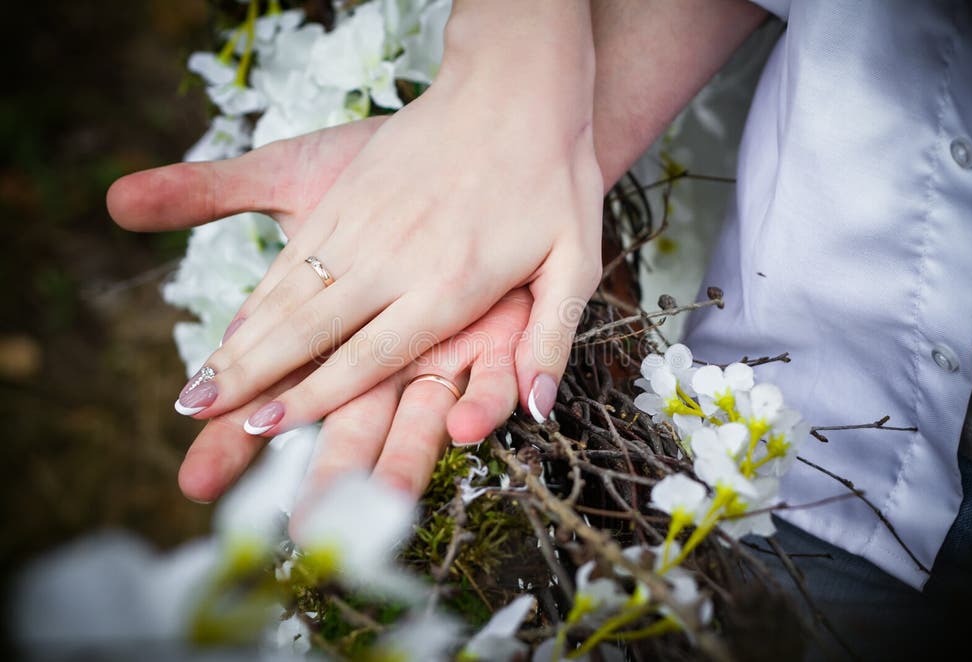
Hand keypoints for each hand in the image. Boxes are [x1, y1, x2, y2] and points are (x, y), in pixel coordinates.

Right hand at [116, 2, 602, 440]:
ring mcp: (364, 223)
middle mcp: (394, 259)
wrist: (516, 84)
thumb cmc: (553, 178)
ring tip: (195, 382)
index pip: (366, 355)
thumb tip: (539, 408)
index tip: (262, 426)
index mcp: (448, 285)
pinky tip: (236, 322)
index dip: (311, 397)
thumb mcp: (576, 261)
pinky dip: (256, 296)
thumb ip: (550, 337)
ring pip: (289, 295)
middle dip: (249, 378)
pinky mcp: (347, 195)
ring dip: (239, 343)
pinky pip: (292, 255)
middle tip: (197, 413)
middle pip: (309, 330)